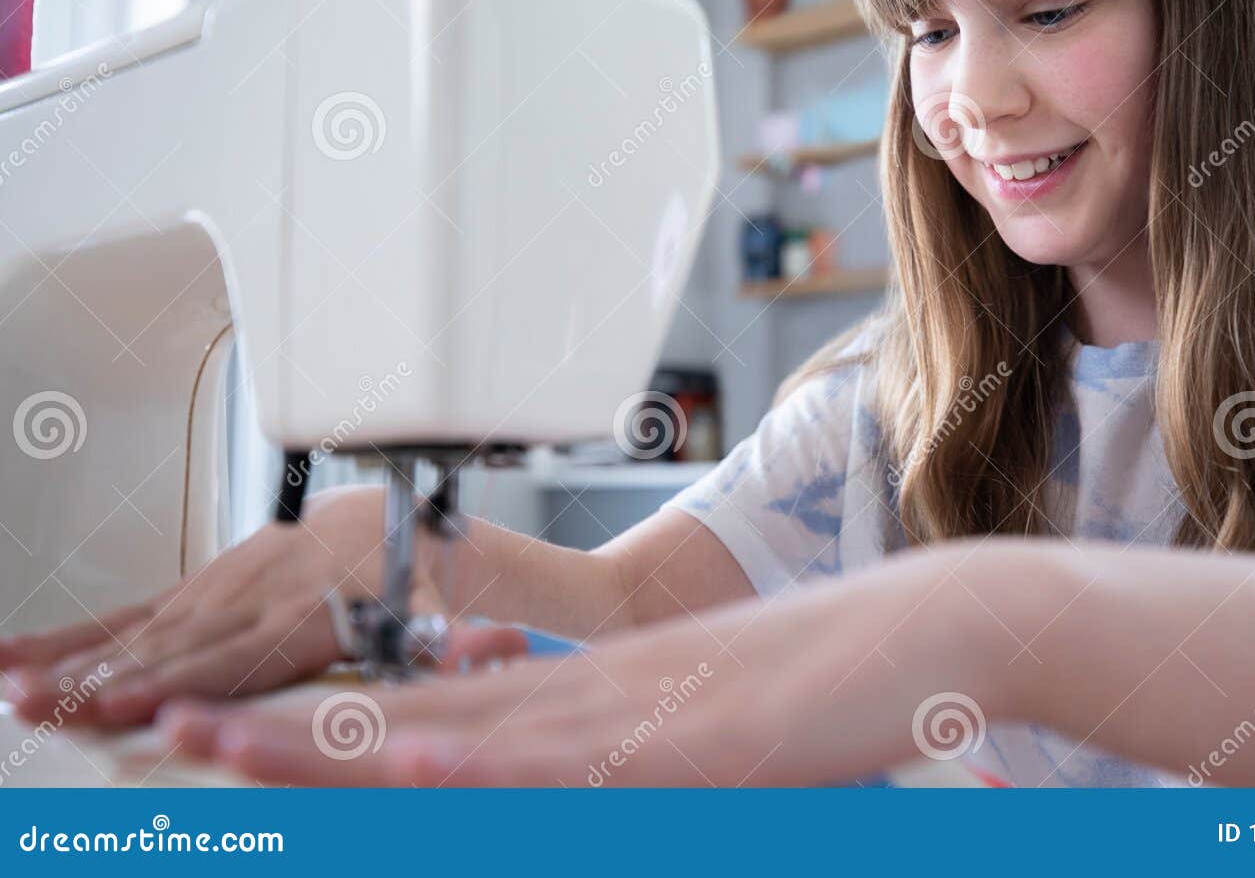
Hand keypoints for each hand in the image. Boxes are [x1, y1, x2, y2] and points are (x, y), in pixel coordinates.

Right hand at [0, 484, 453, 726]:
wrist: (394, 521)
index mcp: (306, 611)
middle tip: (41, 704)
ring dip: (73, 662)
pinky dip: (69, 636)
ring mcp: (219, 590)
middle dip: (104, 679)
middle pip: (172, 647)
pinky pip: (127, 613)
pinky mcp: (197, 588)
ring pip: (137, 631)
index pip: (237, 657)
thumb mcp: (439, 608)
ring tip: (14, 688)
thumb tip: (485, 651)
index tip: (137, 704)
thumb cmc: (411, 579)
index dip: (186, 682)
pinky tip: (13, 657)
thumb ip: (452, 637)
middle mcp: (253, 597)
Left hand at [159, 542, 1030, 785]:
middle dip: (296, 728)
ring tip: (224, 741)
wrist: (942, 626)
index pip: (442, 709)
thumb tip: (578, 759)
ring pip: (460, 731)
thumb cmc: (842, 681)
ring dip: (337, 743)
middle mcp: (596, 691)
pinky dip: (478, 765)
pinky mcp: (693, 740)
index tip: (249, 730)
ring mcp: (637, 712)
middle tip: (175, 726)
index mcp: (599, 690)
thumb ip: (644, 750)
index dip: (339, 724)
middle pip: (421, 714)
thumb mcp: (723, 730)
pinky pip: (566, 761)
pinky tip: (408, 765)